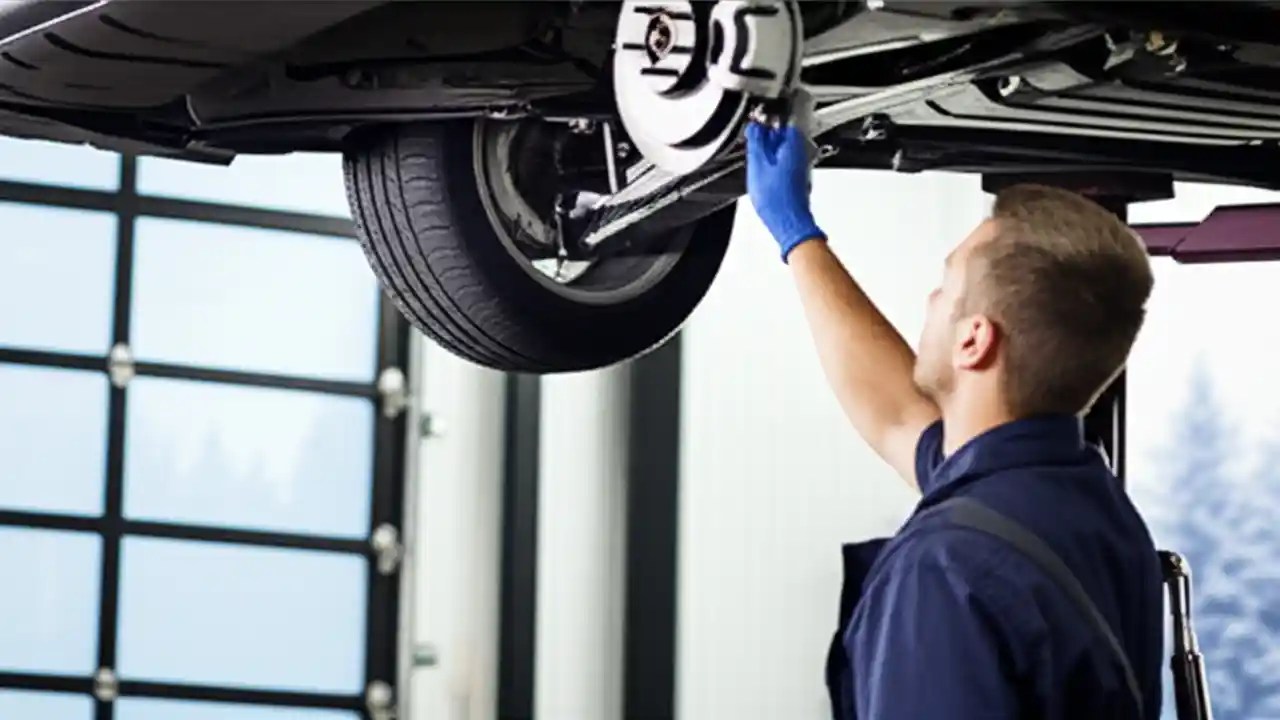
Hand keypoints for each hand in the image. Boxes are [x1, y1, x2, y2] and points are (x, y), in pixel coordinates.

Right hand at [745, 122, 825, 261]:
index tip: (755, 126)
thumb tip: (754, 126)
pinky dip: (774, 165)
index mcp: (794, 143)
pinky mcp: (799, 176)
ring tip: (758, 164)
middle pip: (783, 133)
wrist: (789, 222)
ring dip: (770, 152)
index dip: (766, 120)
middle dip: (767, 138)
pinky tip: (765, 175)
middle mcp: (803, 152)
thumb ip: (755, 141)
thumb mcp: (757, 165)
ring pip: (783, 149)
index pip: (782, 119)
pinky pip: (784, 162)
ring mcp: (802, 165)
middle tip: (754, 146)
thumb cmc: (777, 199)